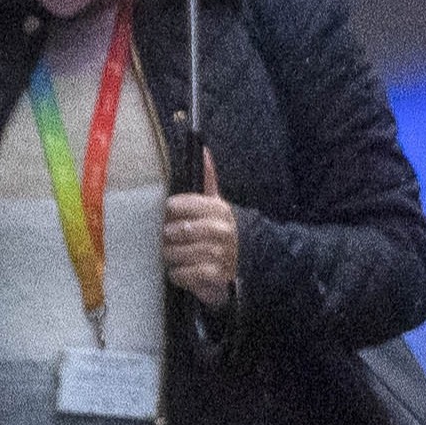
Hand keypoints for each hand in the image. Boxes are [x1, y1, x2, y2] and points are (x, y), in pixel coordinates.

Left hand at [163, 147, 240, 308]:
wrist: (256, 258)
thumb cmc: (227, 229)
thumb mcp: (219, 203)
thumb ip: (208, 178)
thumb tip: (203, 150)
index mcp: (217, 208)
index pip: (176, 205)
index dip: (171, 212)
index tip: (174, 217)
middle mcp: (218, 229)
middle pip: (172, 231)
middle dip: (169, 237)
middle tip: (173, 239)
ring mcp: (216, 252)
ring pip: (174, 252)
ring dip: (173, 256)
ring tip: (179, 255)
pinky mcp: (213, 274)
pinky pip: (181, 272)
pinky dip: (178, 273)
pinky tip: (185, 270)